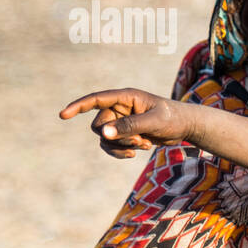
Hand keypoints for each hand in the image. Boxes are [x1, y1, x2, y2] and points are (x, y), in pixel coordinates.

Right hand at [59, 88, 192, 158]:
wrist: (185, 127)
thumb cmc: (172, 118)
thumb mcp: (153, 122)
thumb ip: (129, 126)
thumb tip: (103, 134)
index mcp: (125, 97)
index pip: (96, 100)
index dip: (78, 106)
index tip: (63, 115)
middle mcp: (119, 108)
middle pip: (99, 125)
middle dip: (115, 137)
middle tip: (138, 140)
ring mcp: (120, 121)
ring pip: (105, 138)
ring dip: (121, 146)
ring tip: (142, 145)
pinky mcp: (124, 134)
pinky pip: (111, 146)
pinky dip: (122, 151)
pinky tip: (139, 151)